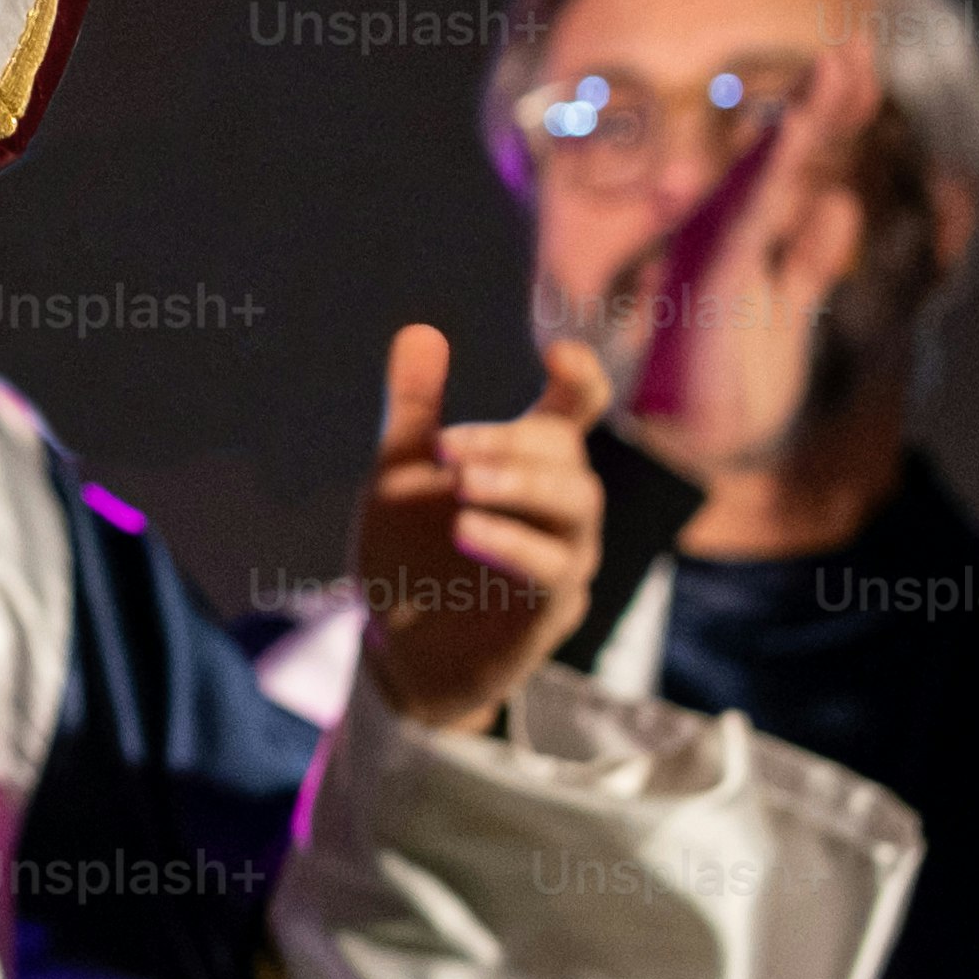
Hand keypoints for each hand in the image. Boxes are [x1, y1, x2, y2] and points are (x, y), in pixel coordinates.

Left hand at [353, 327, 610, 737]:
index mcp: (528, 463)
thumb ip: (413, 410)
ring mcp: (564, 557)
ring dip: (519, 485)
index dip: (579, 380)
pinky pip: (552, 569)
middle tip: (445, 445)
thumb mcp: (398, 477)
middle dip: (509, 442)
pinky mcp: (551, 610)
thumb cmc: (412, 553)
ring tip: (461, 485)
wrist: (399, 648)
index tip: (558, 352)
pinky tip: (465, 530)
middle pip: (566, 456)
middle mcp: (559, 506)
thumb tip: (420, 330)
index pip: (574, 412)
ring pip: (576, 506)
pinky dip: (512, 544)